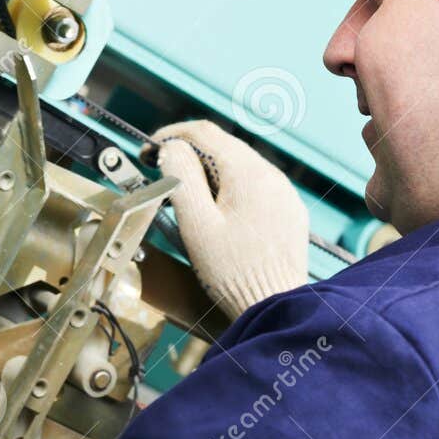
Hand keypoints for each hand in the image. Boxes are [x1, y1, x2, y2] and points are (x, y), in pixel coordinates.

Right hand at [154, 120, 308, 317]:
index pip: (203, 132)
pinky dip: (232, 191)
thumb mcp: (196, 224)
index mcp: (247, 172)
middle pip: (223, 147)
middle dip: (189, 156)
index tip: (150, 151)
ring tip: (189, 202)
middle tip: (164, 176)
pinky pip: (256, 188)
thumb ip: (181, 178)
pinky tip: (220, 215)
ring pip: (240, 167)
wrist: (274, 305)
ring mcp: (284, 193)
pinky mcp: (289, 211)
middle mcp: (271, 175)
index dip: (170, 136)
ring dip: (211, 174)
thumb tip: (172, 148)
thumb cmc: (233, 272)